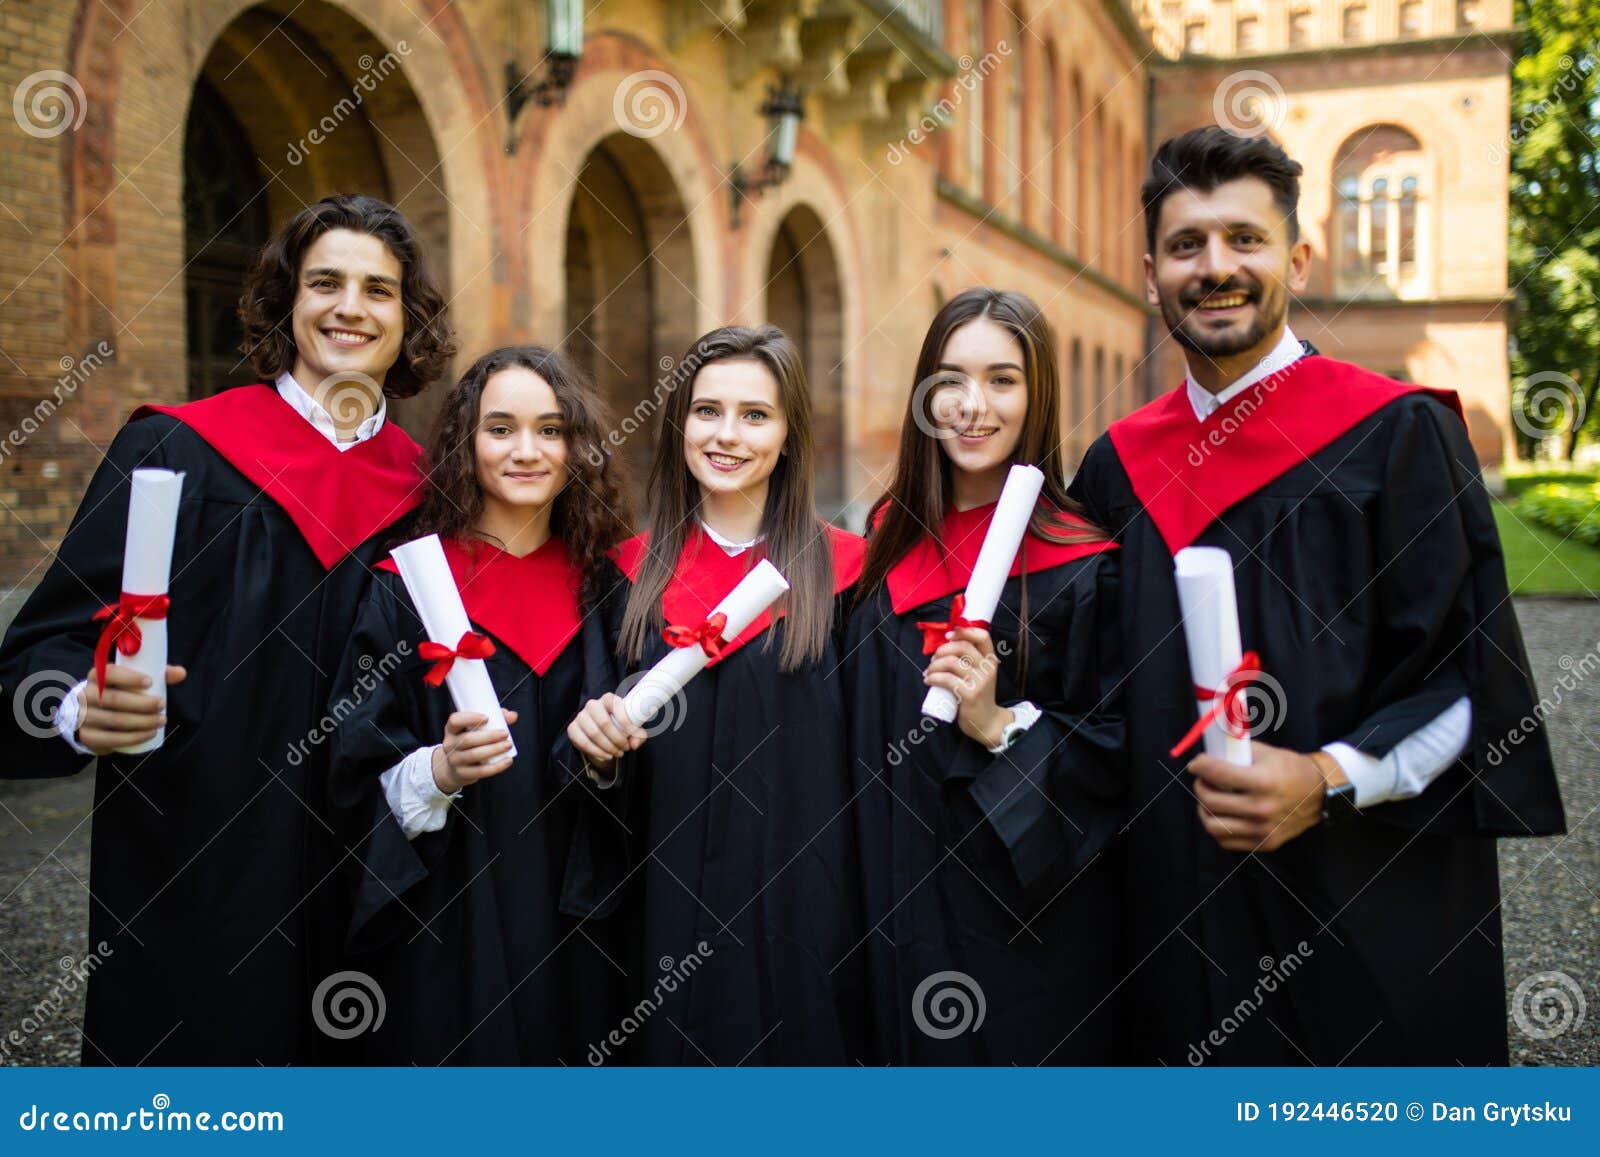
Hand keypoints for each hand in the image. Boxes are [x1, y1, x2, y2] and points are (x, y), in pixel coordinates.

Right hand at [76, 664, 186, 754]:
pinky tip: (149, 734)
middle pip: (114, 699)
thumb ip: (157, 675)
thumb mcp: (134, 680)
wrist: (91, 714)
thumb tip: (181, 673)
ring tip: (161, 721)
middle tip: (162, 705)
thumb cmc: (119, 692)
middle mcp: (86, 695)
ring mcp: (84, 717)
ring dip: (141, 722)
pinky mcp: (87, 736)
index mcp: (97, 676)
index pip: (109, 673)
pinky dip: (132, 738)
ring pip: (114, 720)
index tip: (150, 682)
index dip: (129, 677)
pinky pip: (110, 739)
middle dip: (142, 703)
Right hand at [432, 709, 518, 793]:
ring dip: (494, 749)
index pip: (455, 721)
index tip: (486, 718)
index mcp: (452, 730)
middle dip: (489, 736)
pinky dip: (497, 766)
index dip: (469, 718)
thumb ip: (495, 720)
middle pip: (467, 739)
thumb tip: (512, 715)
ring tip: (508, 745)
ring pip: (474, 755)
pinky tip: (508, 760)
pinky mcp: (463, 774)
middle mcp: (450, 745)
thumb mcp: (475, 730)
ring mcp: (455, 760)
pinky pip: (481, 771)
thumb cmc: (470, 743)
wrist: (453, 769)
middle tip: (505, 733)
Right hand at [566, 692, 644, 768]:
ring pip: (594, 733)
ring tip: (617, 753)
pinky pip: (583, 742)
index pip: (615, 705)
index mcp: (608, 699)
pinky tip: (606, 755)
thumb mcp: (632, 728)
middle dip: (617, 738)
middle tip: (625, 748)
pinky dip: (597, 752)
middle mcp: (593, 704)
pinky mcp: (573, 728)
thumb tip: (634, 744)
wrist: (601, 732)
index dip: (625, 720)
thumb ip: (638, 735)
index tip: (632, 733)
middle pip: (604, 722)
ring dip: (608, 747)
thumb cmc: (619, 726)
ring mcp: (581, 716)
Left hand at [923, 626, 1010, 747]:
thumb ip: (970, 660)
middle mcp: (987, 668)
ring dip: (934, 665)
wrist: (987, 722)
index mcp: (990, 660)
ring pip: (951, 662)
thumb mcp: (980, 675)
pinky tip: (928, 680)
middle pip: (962, 647)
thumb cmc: (978, 696)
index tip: (948, 636)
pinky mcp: (970, 694)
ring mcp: (980, 681)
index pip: (983, 636)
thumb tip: (944, 645)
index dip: (964, 631)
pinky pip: (946, 679)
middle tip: (933, 660)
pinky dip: (933, 677)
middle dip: (942, 650)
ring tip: (929, 672)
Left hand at [1187, 741, 1345, 852]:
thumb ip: (1237, 751)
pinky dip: (1218, 828)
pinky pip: (1227, 841)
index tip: (1196, 764)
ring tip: (1209, 800)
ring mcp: (1263, 830)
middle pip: (1211, 801)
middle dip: (1200, 787)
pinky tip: (1222, 815)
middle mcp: (1262, 808)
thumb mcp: (1267, 753)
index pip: (1217, 773)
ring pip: (1213, 826)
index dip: (1200, 766)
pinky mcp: (1265, 843)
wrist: (1320, 795)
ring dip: (1205, 810)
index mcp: (1263, 782)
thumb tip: (1209, 751)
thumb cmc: (1291, 769)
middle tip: (1202, 780)